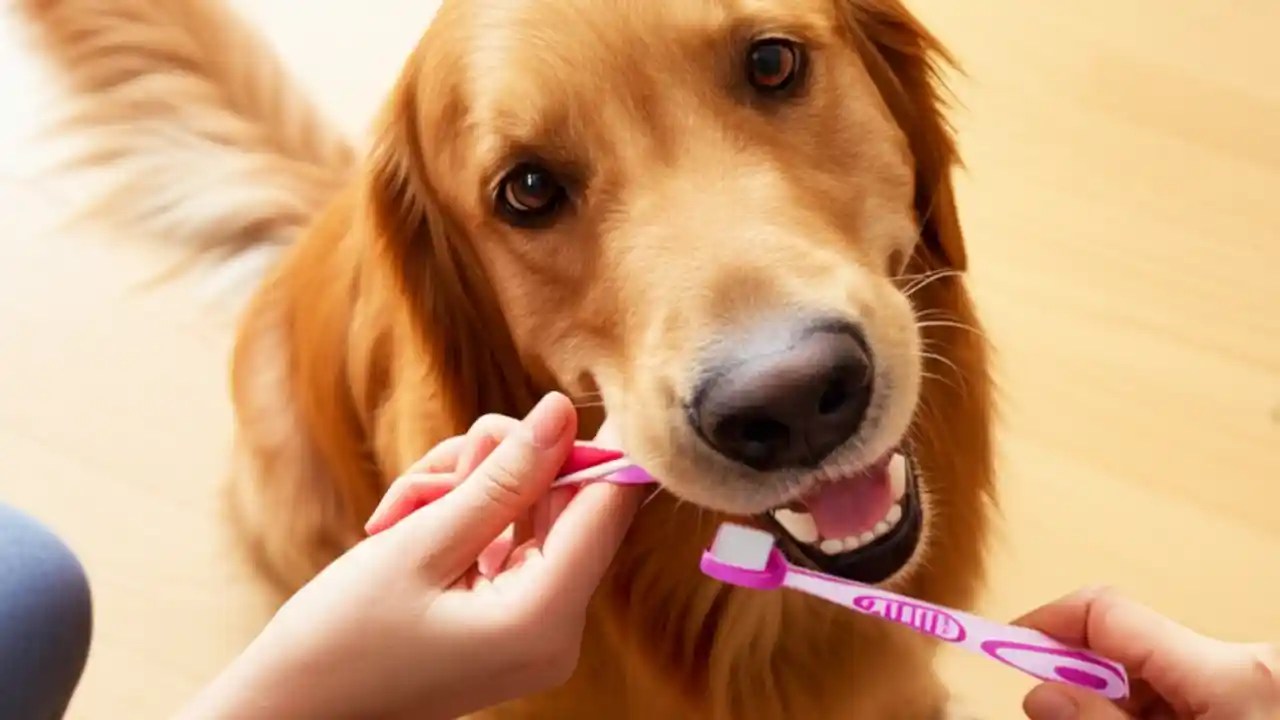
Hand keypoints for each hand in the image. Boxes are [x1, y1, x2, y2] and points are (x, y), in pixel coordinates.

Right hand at [181, 392, 645, 719]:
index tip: (564, 398)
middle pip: (564, 506)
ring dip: (468, 490)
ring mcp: (534, 632)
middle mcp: (556, 633)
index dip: (602, 446)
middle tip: (432, 471)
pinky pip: (507, 543)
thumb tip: (561, 412)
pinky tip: (410, 522)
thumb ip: (502, 476)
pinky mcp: (510, 623)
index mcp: (544, 621)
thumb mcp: (421, 542)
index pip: (607, 511)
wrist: (289, 712)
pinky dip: (463, 519)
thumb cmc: (340, 637)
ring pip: (529, 514)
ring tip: (400, 509)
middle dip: (500, 468)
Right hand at [1016, 586, 1278, 719]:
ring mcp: (1260, 682)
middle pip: (1131, 648)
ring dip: (1121, 708)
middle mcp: (1248, 664)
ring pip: (1159, 676)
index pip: (1107, 612)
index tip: (1004, 649)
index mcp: (1228, 672)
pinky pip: (1190, 695)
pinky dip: (1155, 717)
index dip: (1046, 625)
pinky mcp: (1261, 699)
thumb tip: (1041, 693)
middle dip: (1084, 684)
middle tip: (1052, 717)